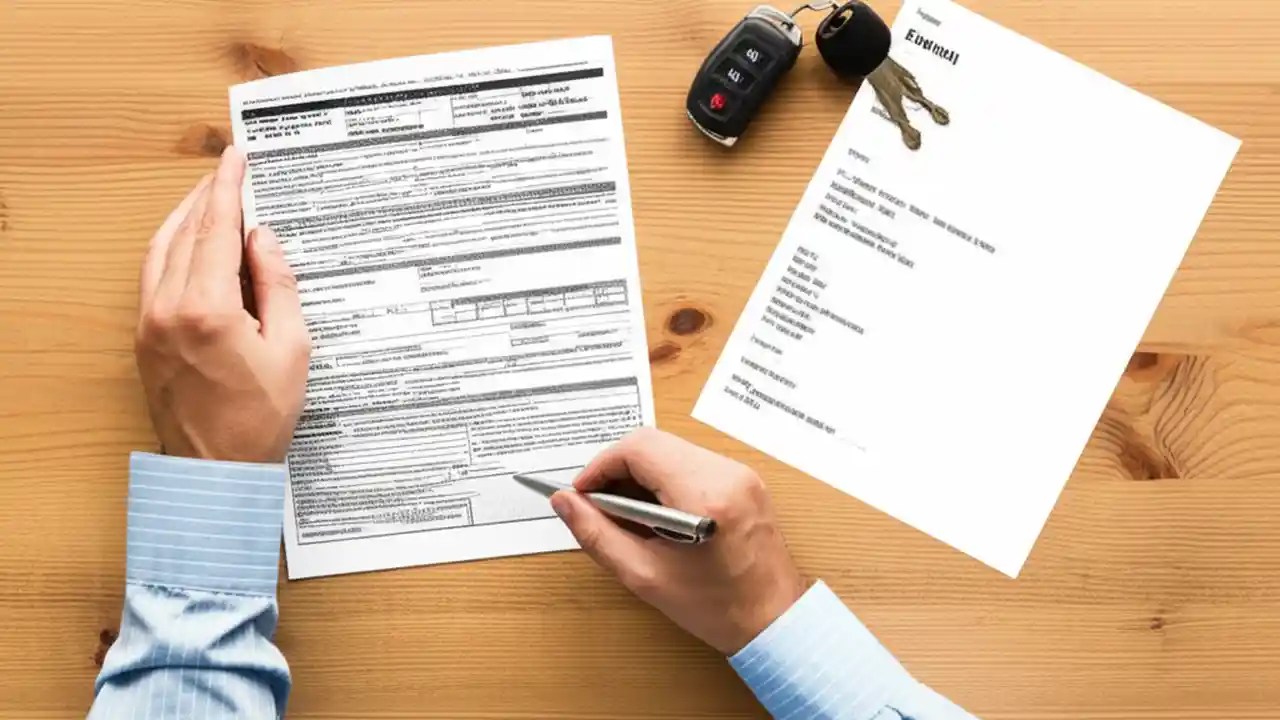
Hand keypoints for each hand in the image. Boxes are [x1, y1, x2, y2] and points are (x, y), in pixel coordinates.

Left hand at [134, 147, 310, 462]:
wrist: (217, 470)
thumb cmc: (261, 418)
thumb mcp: (292, 349)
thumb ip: (278, 285)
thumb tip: (263, 238)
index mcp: (206, 308)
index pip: (216, 229)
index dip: (228, 188)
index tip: (236, 158)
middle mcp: (166, 309)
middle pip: (184, 232)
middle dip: (207, 197)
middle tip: (230, 173)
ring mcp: (148, 324)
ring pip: (161, 250)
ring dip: (186, 220)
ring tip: (213, 201)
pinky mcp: (143, 339)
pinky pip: (153, 276)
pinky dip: (173, 249)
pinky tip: (193, 246)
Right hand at [552, 428, 805, 654]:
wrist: (775, 620)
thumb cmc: (717, 607)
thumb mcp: (645, 576)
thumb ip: (597, 534)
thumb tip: (565, 503)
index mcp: (703, 496)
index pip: (639, 448)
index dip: (601, 465)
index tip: (582, 493)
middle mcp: (725, 474)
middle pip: (654, 443)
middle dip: (618, 469)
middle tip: (601, 506)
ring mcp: (740, 473)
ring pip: (672, 450)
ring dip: (642, 474)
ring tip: (629, 515)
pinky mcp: (745, 480)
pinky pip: (693, 462)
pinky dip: (666, 479)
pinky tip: (658, 514)